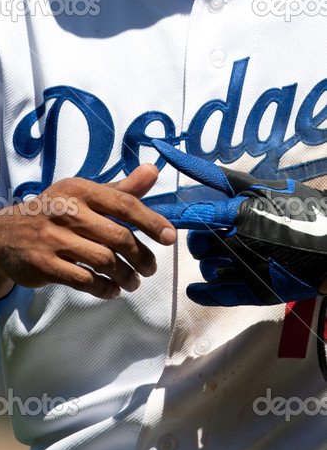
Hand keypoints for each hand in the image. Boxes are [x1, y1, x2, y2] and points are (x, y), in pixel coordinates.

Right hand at [0, 165, 176, 301]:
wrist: (3, 234)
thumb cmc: (53, 212)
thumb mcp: (82, 195)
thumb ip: (119, 188)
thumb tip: (153, 170)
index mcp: (78, 190)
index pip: (123, 203)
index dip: (150, 221)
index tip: (169, 237)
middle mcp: (65, 210)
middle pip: (117, 236)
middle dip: (141, 256)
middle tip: (150, 268)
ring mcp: (52, 238)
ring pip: (104, 260)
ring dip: (126, 275)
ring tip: (133, 282)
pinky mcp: (43, 264)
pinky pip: (84, 280)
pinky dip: (104, 288)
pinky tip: (112, 290)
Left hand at [150, 139, 326, 305]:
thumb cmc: (297, 207)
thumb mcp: (259, 186)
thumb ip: (215, 176)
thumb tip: (174, 156)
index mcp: (240, 213)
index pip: (193, 216)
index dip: (171, 216)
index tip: (152, 214)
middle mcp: (241, 243)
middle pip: (198, 244)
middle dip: (201, 238)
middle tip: (217, 233)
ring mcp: (249, 269)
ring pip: (208, 267)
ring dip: (211, 260)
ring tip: (229, 252)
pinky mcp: (258, 291)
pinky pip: (218, 294)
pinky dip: (204, 291)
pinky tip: (196, 288)